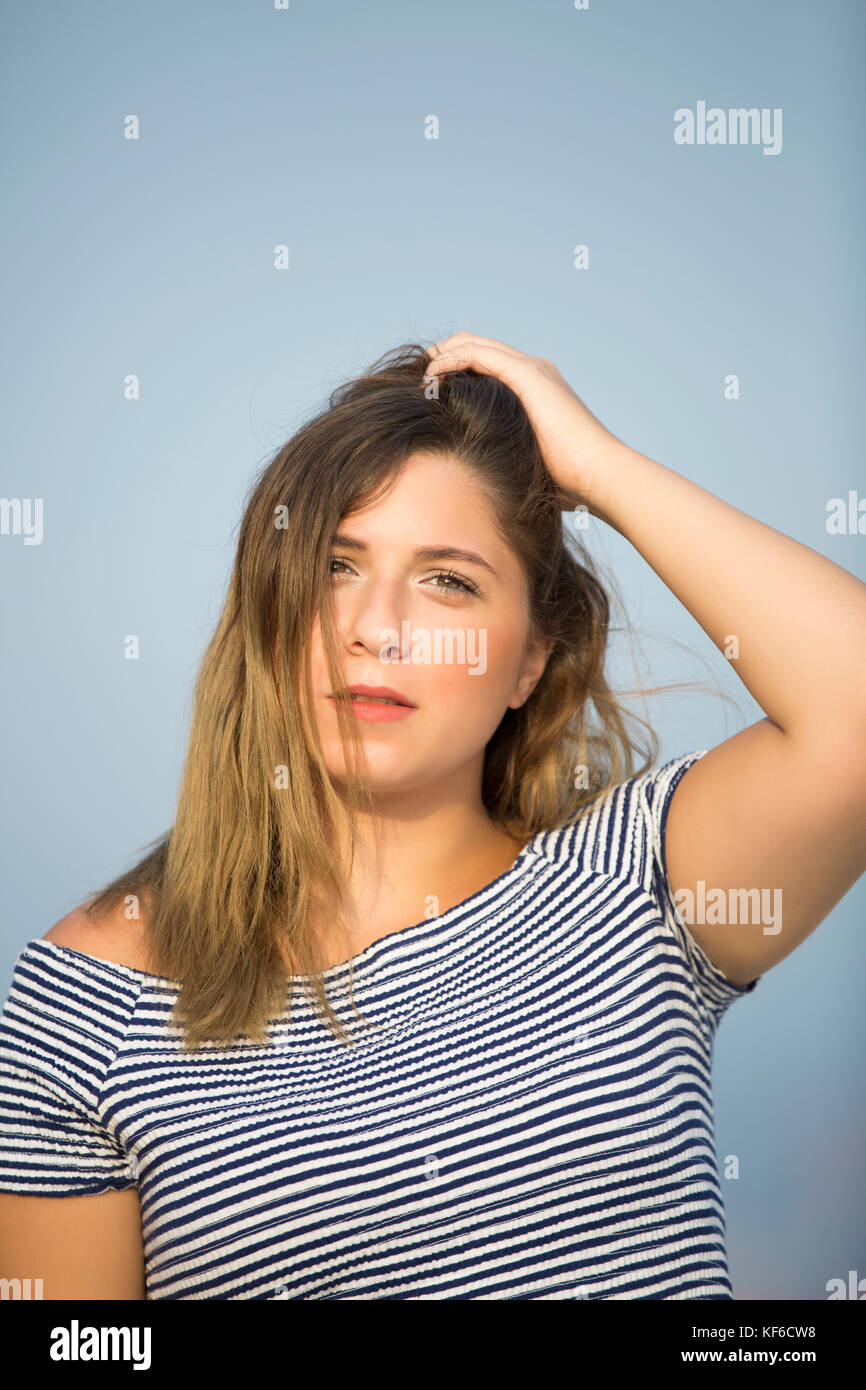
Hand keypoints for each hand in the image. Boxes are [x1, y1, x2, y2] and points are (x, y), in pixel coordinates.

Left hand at [424, 331, 623, 508]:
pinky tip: (432, 378)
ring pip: (474, 344)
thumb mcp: (523, 460)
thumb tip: (475, 475)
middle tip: (418, 378)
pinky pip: (478, 355)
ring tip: (420, 378)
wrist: (596, 474)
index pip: (486, 364)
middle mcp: (533, 370)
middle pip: (476, 346)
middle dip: (443, 356)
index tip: (428, 391)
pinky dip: (450, 361)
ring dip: (442, 357)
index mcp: (534, 387)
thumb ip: (503, 453)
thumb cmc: (565, 481)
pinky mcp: (528, 374)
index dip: (454, 369)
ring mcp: (532, 369)